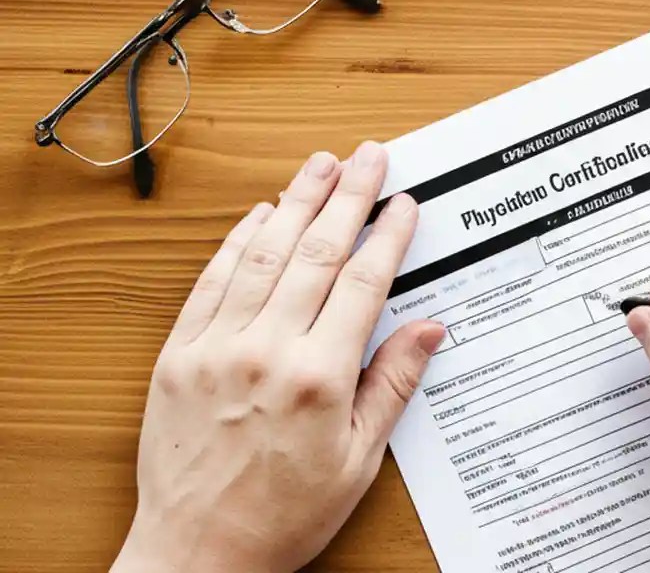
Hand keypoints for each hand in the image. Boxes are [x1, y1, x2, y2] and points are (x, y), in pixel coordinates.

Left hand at [112, 142, 442, 572]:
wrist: (197, 553)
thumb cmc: (282, 515)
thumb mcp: (359, 460)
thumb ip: (393, 384)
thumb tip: (430, 327)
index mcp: (319, 378)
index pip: (364, 283)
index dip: (387, 234)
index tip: (404, 202)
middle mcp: (266, 351)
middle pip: (316, 253)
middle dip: (348, 195)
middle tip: (369, 155)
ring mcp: (216, 348)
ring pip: (263, 254)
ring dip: (295, 202)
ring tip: (320, 164)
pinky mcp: (179, 355)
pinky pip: (210, 282)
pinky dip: (236, 242)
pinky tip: (260, 214)